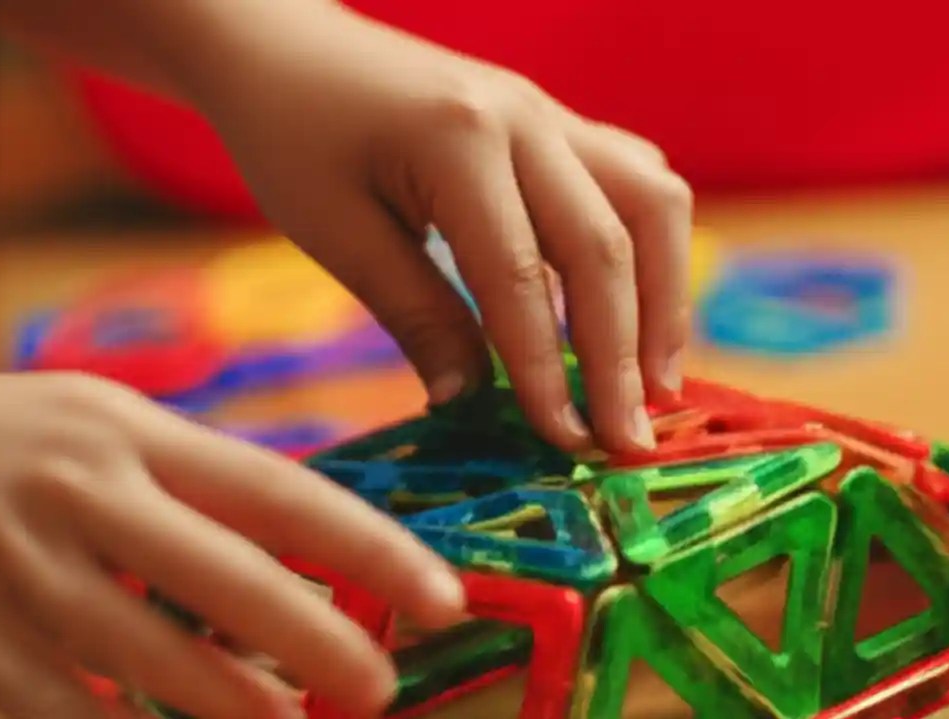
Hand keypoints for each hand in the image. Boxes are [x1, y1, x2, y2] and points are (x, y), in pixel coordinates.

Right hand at [0, 373, 463, 718]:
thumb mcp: (96, 429)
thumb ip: (189, 487)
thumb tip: (296, 558)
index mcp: (134, 430)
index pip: (278, 490)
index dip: (367, 546)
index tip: (439, 591)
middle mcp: (85, 488)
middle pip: (223, 575)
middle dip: (313, 639)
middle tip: (381, 688)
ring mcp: (16, 561)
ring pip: (144, 651)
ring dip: (230, 704)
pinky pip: (53, 703)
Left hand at [186, 2, 692, 453]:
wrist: (284, 43)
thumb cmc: (291, 136)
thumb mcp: (335, 233)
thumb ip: (416, 315)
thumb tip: (471, 405)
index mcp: (458, 142)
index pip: (522, 277)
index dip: (548, 371)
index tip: (567, 444)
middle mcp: (526, 118)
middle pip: (607, 246)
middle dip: (624, 355)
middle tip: (630, 441)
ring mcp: (552, 113)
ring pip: (651, 204)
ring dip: (664, 300)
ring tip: (658, 384)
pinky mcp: (558, 122)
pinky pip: (636, 179)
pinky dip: (653, 249)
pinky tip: (642, 306)